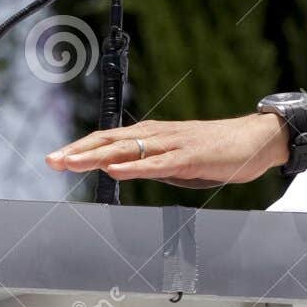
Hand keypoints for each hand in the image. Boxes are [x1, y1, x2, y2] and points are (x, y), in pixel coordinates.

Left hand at [45, 114, 289, 188]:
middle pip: (110, 141)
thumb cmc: (216, 151)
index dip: (80, 148)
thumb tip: (122, 171)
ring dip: (97, 156)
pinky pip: (157, 163)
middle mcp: (157, 135)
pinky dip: (134, 166)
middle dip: (79, 151)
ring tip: (72, 163)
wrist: (255, 139)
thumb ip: (149, 165)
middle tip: (51, 159)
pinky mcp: (189, 157)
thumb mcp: (175, 161)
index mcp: (151, 136)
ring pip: (128, 149)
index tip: (55, 157)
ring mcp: (172, 144)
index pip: (108, 140)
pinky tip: (115, 170)